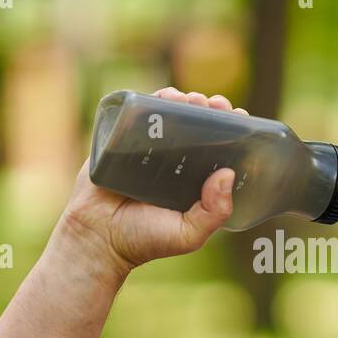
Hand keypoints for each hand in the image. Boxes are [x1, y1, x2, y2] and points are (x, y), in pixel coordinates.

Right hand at [60, 89, 249, 273]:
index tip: (241, 118)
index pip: (219, 148)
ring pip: (170, 115)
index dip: (232, 130)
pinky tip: (167, 96)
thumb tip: (227, 173)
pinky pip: (138, 114)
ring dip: (185, 100)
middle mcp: (173, 161)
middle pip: (197, 126)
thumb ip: (214, 212)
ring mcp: (146, 149)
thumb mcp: (189, 234)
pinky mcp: (120, 140)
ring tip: (192, 99)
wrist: (95, 239)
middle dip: (211, 109)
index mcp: (193, 180)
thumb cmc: (143, 241)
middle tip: (216, 104)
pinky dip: (154, 99)